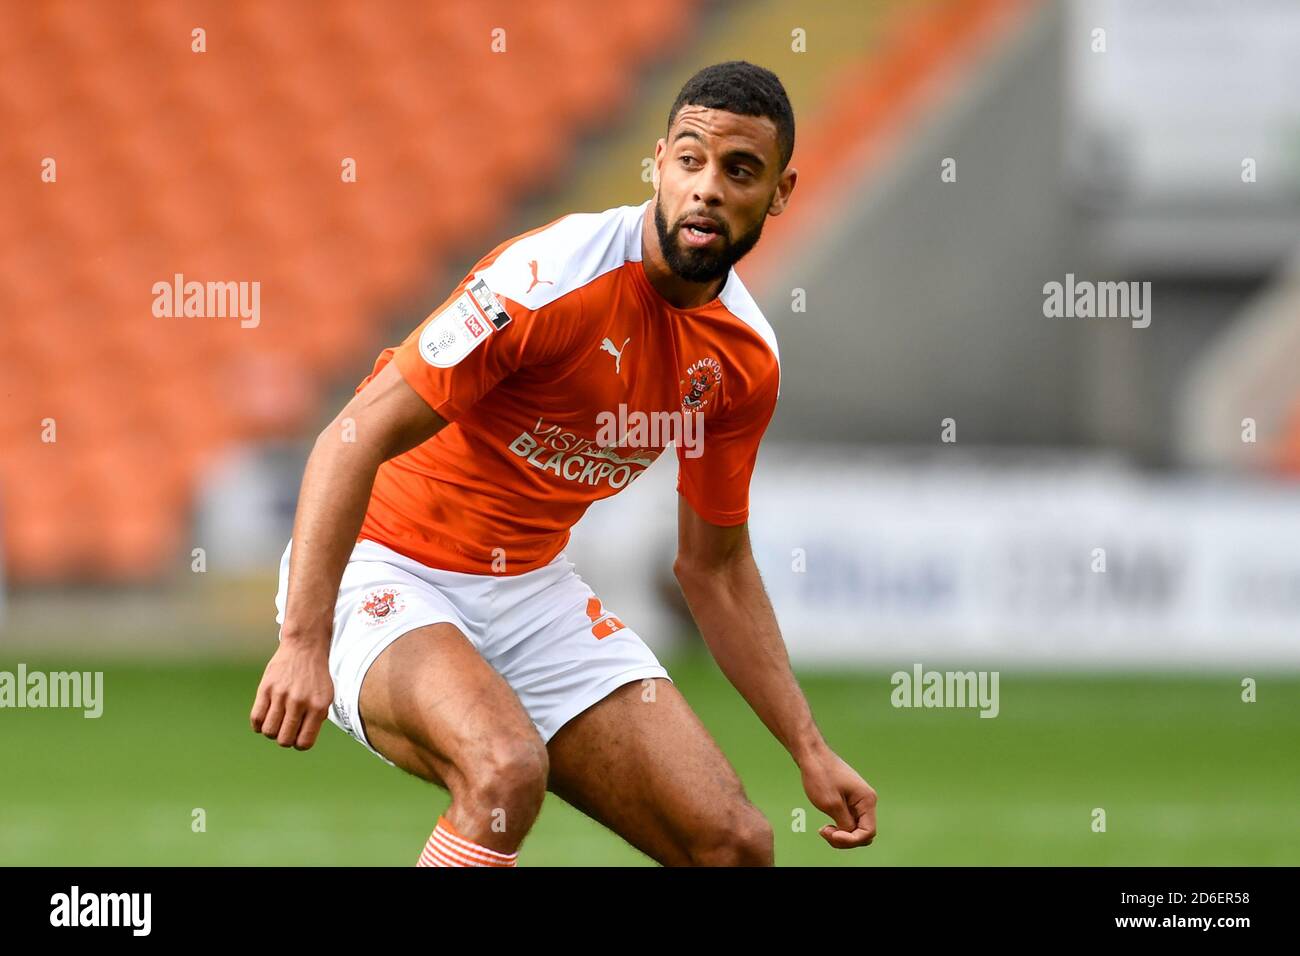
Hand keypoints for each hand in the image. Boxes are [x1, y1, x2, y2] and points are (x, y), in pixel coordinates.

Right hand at [250, 636, 333, 750]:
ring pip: (268, 731)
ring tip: (277, 722)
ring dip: (272, 732)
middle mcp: (300, 702)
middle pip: (284, 740)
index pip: (304, 742)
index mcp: (318, 706)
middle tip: (287, 729)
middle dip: (285, 739)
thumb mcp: (326, 696)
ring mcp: (281, 695)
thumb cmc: (316, 676)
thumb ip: (316, 719)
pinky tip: (265, 717)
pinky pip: (256, 718)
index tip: (298, 736)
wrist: (305, 647)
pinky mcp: (265, 688)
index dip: (299, 744)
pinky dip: (258, 724)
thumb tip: (301, 741)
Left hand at [799, 746, 877, 848]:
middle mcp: (867, 801)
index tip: (831, 834)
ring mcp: (858, 801)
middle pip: (863, 832)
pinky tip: (825, 826)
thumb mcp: (831, 804)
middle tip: (824, 832)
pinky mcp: (849, 801)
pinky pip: (849, 821)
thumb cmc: (820, 775)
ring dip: (841, 834)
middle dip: (845, 839)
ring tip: (823, 830)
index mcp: (867, 800)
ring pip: (855, 828)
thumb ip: (845, 823)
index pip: (868, 832)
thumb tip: (851, 836)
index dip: (851, 840)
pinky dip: (838, 827)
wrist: (812, 754)